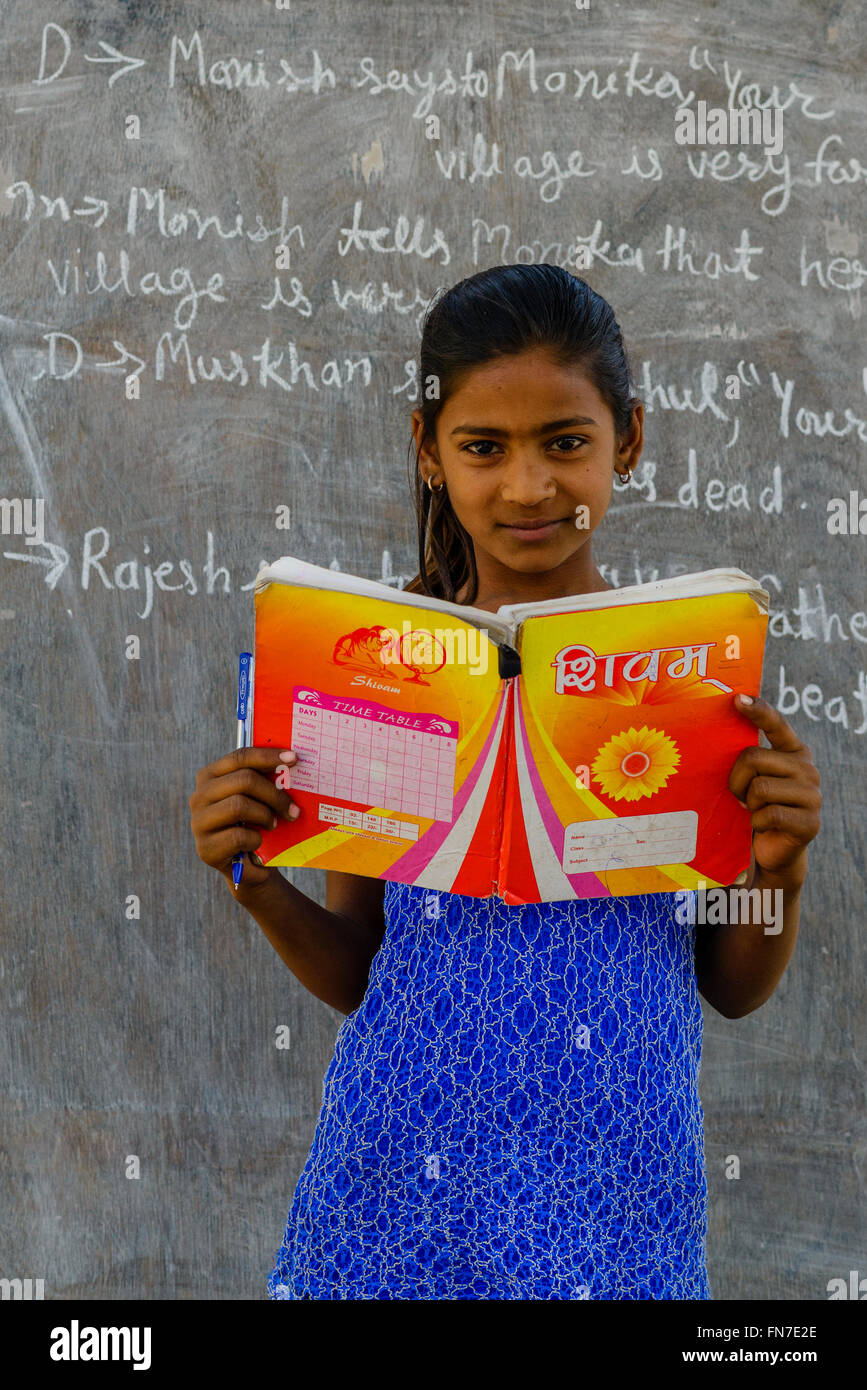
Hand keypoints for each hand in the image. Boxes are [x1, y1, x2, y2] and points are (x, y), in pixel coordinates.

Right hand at [189, 747, 298, 890]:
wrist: (247, 865)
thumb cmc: (254, 824)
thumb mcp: (257, 799)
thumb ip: (264, 780)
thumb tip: (292, 762)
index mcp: (211, 776)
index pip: (240, 757)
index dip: (268, 756)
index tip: (294, 759)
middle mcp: (200, 796)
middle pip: (243, 780)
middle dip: (274, 794)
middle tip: (293, 809)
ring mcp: (199, 822)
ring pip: (239, 805)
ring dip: (265, 816)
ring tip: (274, 824)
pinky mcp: (205, 848)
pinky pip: (238, 836)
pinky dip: (256, 839)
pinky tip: (259, 842)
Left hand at [728, 694, 820, 886]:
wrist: (774, 849)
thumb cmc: (756, 807)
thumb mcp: (752, 779)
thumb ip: (747, 759)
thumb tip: (714, 734)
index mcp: (794, 751)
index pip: (777, 724)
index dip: (757, 710)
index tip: (737, 699)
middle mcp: (808, 768)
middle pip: (753, 757)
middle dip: (736, 779)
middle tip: (740, 795)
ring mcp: (813, 795)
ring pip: (758, 788)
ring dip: (747, 804)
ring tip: (753, 810)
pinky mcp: (810, 822)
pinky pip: (767, 814)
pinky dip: (756, 823)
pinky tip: (762, 826)